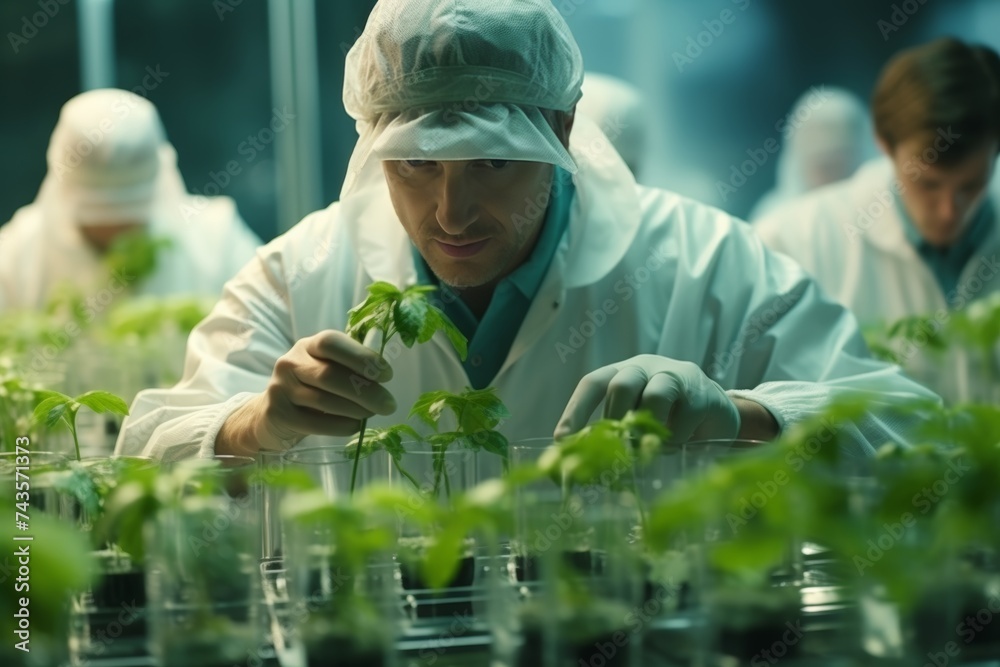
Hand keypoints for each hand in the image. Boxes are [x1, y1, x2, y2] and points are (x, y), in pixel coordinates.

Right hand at [217, 330, 395, 454]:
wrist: (271, 415)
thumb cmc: (311, 389)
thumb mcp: (327, 369)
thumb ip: (350, 369)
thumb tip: (382, 378)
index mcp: (308, 345)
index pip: (332, 343)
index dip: (361, 357)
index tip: (387, 374)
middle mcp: (291, 363)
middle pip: (330, 375)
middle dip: (365, 391)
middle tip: (389, 404)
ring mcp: (281, 388)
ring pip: (324, 400)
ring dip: (355, 409)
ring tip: (372, 414)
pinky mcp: (279, 414)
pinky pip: (316, 423)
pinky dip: (341, 426)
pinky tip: (354, 426)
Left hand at [554, 355, 740, 442]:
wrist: (718, 416)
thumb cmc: (668, 421)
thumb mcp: (637, 423)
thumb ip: (614, 434)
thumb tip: (580, 463)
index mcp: (624, 373)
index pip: (594, 383)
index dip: (576, 410)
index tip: (562, 439)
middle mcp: (647, 368)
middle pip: (621, 384)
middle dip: (615, 419)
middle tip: (616, 449)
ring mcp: (677, 376)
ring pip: (655, 395)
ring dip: (648, 429)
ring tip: (648, 449)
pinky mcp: (704, 393)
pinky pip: (685, 415)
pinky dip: (677, 437)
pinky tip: (679, 444)